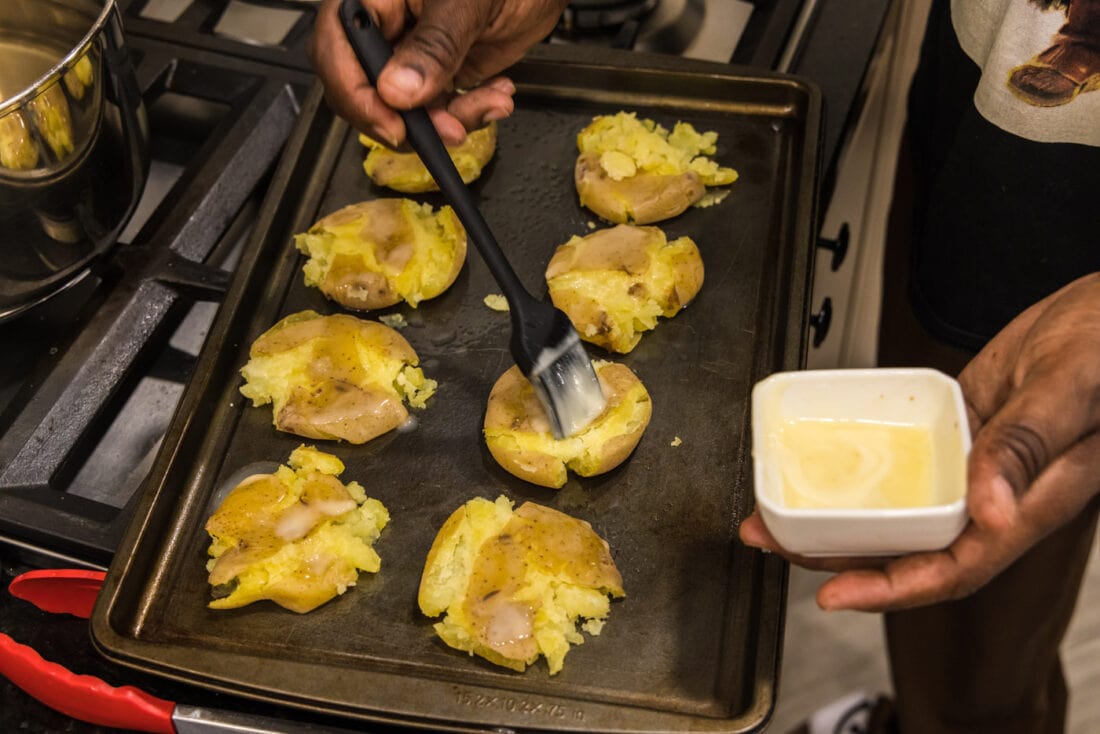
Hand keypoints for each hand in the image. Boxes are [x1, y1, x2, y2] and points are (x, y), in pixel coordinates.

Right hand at [308, 0, 567, 146]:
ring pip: (407, 109)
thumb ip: (433, 46)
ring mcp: (411, 52)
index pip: (337, 48)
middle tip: (448, 129)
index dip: (356, 94)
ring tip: (490, 103)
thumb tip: (397, 90)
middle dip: (410, 119)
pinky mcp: (439, 73)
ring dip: (451, 120)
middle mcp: (385, 25)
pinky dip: (469, 113)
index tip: (393, 124)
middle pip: (365, 89)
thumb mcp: (466, 2)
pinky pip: (440, 110)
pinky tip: (495, 95)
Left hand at [740, 272, 1099, 611]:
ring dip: (841, 515)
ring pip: (901, 507)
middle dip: (839, 555)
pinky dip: (865, 468)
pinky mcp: (960, 426)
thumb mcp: (1071, 388)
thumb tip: (989, 512)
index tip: (834, 594)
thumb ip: (1027, 445)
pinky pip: (905, 459)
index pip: (953, 567)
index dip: (891, 589)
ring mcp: (975, 460)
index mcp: (1030, 500)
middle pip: (910, 546)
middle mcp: (997, 492)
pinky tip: (827, 464)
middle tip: (771, 540)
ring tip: (778, 512)